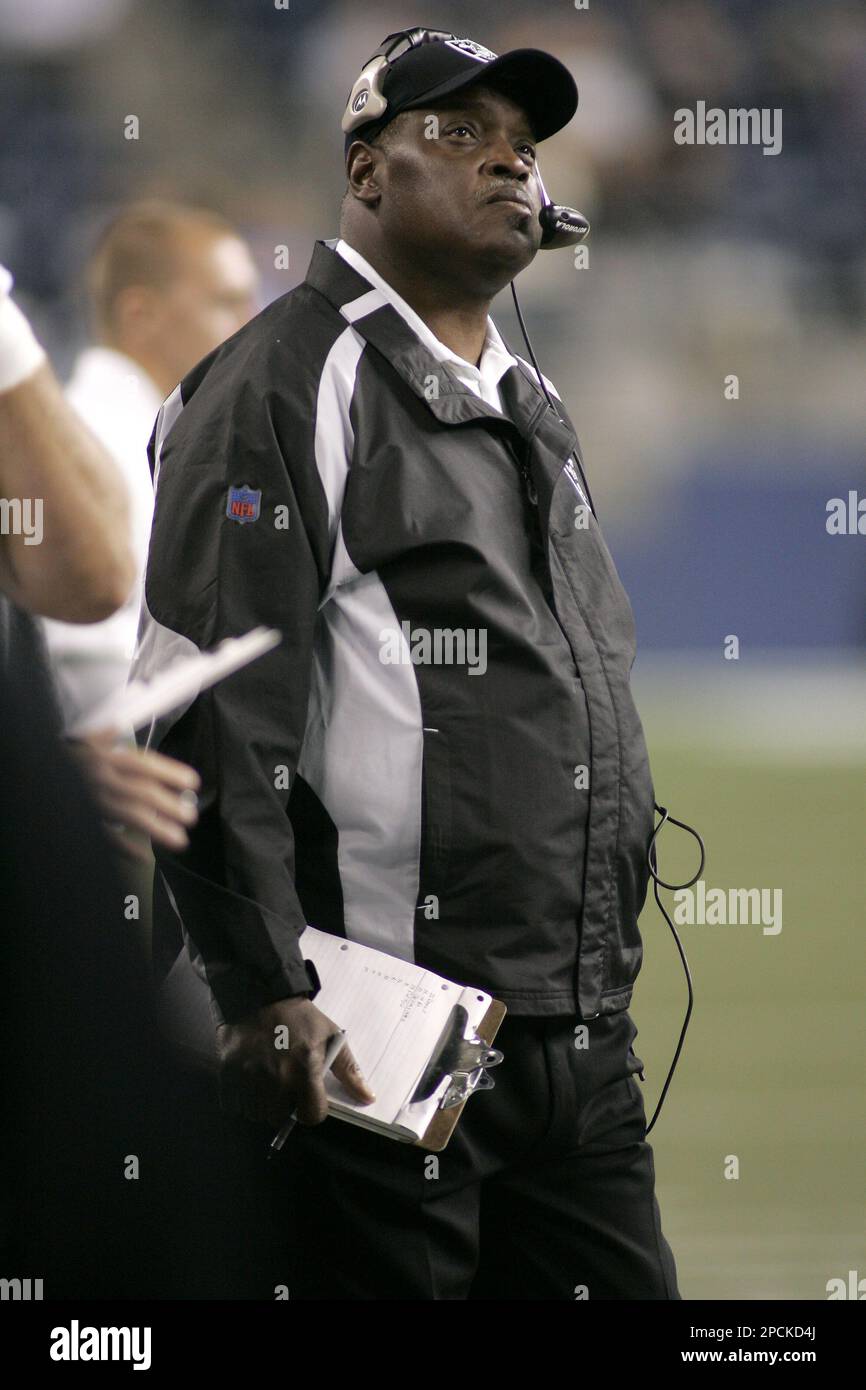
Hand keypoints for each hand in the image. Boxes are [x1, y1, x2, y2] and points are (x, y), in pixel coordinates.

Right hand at [68, 726, 200, 860]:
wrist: (35, 770)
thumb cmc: (63, 757)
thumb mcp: (83, 740)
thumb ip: (106, 736)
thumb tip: (121, 727)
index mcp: (104, 757)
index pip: (143, 764)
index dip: (169, 772)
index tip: (192, 781)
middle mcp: (101, 779)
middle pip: (142, 792)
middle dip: (170, 805)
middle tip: (191, 816)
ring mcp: (93, 802)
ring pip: (129, 816)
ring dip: (157, 829)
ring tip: (180, 839)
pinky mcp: (85, 820)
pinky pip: (106, 837)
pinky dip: (125, 848)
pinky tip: (144, 855)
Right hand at [216, 996, 375, 1127]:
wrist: (260, 995)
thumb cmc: (300, 1018)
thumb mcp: (330, 1037)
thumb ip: (349, 1071)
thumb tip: (369, 1098)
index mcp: (304, 1071)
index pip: (311, 1116)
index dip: (312, 1109)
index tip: (308, 1098)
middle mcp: (276, 1080)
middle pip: (280, 1118)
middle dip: (284, 1106)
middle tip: (285, 1086)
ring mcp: (249, 1079)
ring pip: (256, 1114)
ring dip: (262, 1104)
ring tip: (266, 1081)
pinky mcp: (227, 1075)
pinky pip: (234, 1105)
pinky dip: (241, 1098)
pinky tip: (249, 1080)